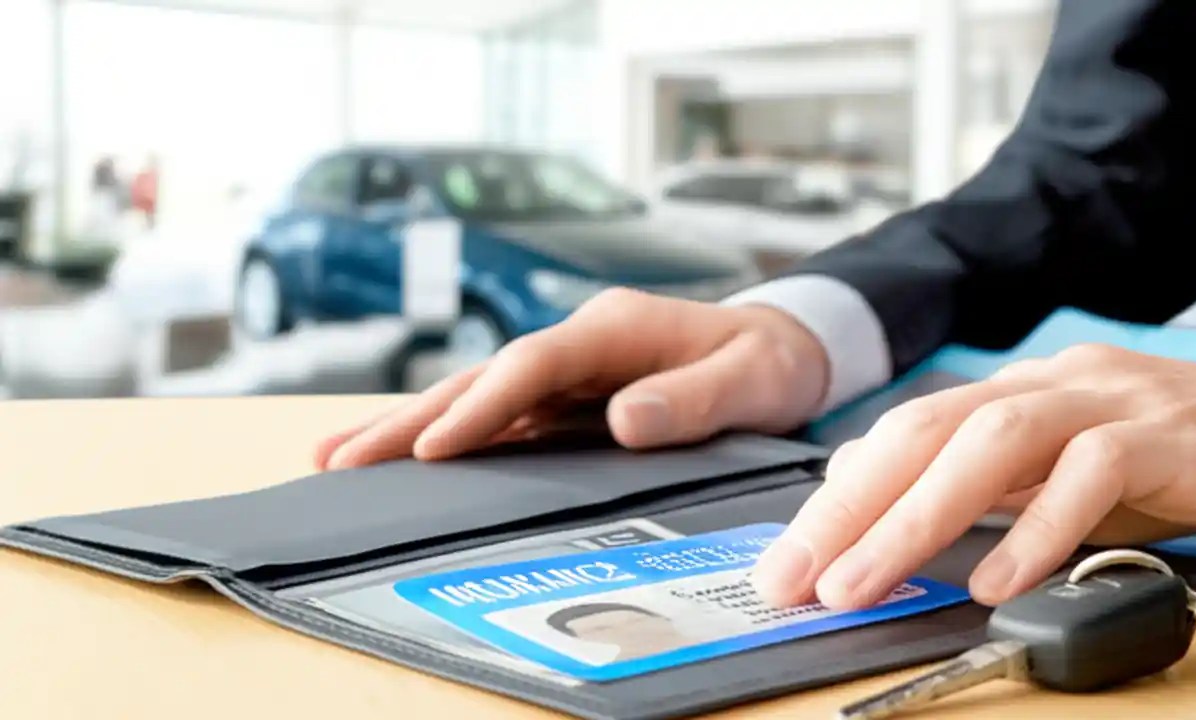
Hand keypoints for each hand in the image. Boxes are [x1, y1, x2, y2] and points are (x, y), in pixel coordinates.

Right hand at [314, 288, 829, 468]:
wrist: (783, 347)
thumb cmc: (768, 363)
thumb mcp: (751, 380)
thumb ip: (692, 399)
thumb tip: (622, 419)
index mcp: (615, 328)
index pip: (534, 365)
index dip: (482, 406)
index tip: (434, 449)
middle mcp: (580, 343)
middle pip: (483, 378)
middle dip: (413, 419)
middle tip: (340, 459)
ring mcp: (570, 368)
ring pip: (478, 395)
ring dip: (412, 427)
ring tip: (340, 458)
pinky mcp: (569, 395)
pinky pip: (501, 415)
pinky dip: (451, 437)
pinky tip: (409, 458)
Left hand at [750, 344, 1195, 609]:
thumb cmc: (1192, 464)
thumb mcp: (1070, 475)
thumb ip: (991, 484)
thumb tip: (890, 502)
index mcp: (1027, 387)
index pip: (908, 430)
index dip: (840, 492)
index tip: (791, 556)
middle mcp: (1060, 380)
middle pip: (928, 428)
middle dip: (850, 506)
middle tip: (798, 575)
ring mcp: (1118, 399)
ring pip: (992, 439)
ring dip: (915, 517)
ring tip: (864, 583)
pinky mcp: (1177, 435)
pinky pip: (1095, 472)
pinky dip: (1037, 527)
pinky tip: (995, 582)